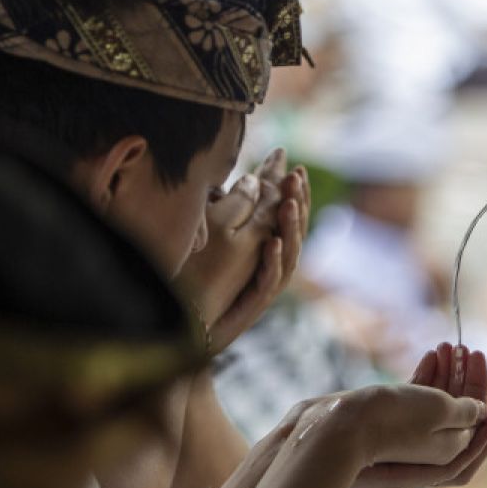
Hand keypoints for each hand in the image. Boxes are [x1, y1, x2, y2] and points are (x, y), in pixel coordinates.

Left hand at [175, 149, 310, 353]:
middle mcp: (272, 260)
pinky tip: (270, 242)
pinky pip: (270, 281)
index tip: (292, 162)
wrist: (190, 325)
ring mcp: (266, 282)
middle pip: (294, 229)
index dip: (290, 188)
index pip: (285, 210)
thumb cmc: (198, 278)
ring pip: (288, 252)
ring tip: (288, 204)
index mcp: (266, 241)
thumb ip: (236, 207)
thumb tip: (250, 177)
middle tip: (295, 177)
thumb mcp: (216, 232)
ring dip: (290, 227)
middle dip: (296, 201)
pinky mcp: (256, 303)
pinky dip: (272, 261)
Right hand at [350, 343, 486, 487]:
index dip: (482, 387)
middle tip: (467, 349)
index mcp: (451, 448)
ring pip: (437, 400)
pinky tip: (430, 355)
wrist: (341, 427)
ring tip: (446, 345)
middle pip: (460, 408)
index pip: (478, 417)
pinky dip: (426, 377)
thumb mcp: (442, 410)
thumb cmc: (396, 418)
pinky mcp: (392, 421)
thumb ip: (467, 410)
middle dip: (465, 376)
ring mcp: (411, 433)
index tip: (479, 360)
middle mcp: (433, 445)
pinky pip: (416, 399)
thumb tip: (484, 410)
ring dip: (446, 372)